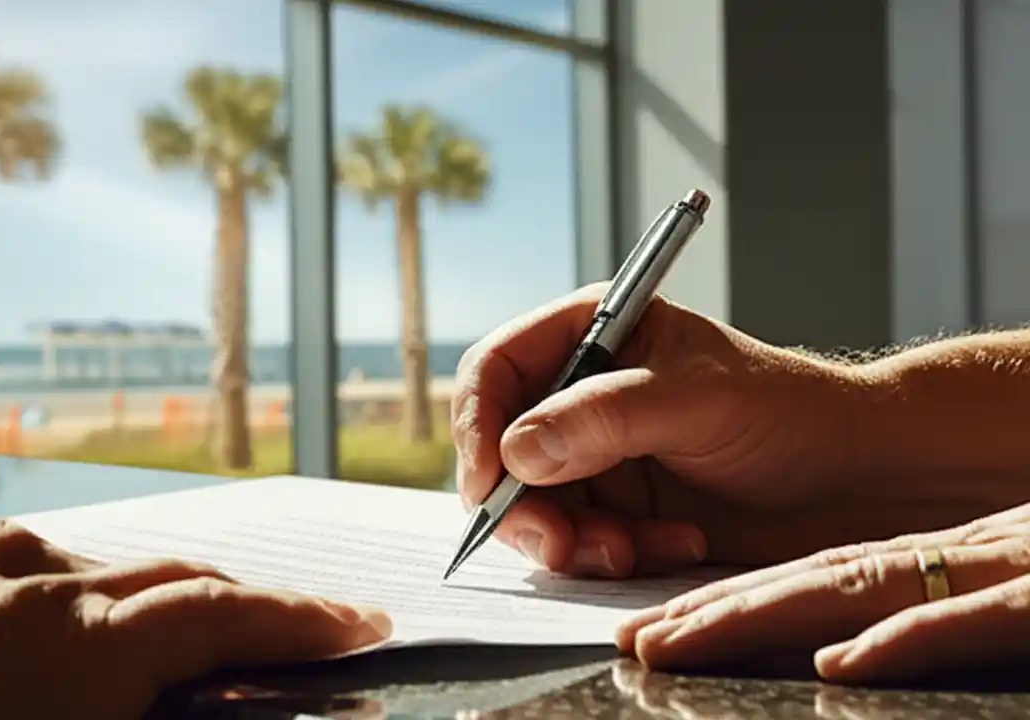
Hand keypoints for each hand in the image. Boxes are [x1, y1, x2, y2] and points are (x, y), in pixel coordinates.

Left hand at [0, 508, 390, 718]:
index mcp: (78, 646)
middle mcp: (35, 576)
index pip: (225, 615)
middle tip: (276, 634)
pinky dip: (20, 589)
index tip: (361, 622)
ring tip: (107, 652)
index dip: (305, 618)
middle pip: (171, 578)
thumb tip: (199, 698)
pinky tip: (1, 627)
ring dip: (115, 605)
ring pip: (82, 566)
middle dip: (234, 605)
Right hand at [452, 284, 1001, 576]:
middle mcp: (582, 393)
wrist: (858, 481)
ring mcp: (595, 455)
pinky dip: (611, 555)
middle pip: (500, 450)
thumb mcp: (696, 400)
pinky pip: (576, 543)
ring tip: (636, 547)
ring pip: (533, 507)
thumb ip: (603, 418)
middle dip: (525, 505)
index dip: (478, 425)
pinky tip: (673, 544)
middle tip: (560, 544)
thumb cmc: (790, 413)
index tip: (488, 483)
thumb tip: (515, 451)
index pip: (496, 370)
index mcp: (592, 335)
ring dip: (574, 539)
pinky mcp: (617, 510)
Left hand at [617, 502, 1029, 682]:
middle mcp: (949, 558)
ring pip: (858, 590)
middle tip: (631, 640)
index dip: (729, 603)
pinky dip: (900, 639)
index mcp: (935, 557)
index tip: (656, 631)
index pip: (812, 578)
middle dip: (713, 613)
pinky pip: (973, 619)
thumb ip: (933, 606)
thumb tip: (849, 644)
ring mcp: (997, 571)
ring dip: (760, 616)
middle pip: (811, 582)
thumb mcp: (1005, 582)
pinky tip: (836, 663)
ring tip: (677, 643)